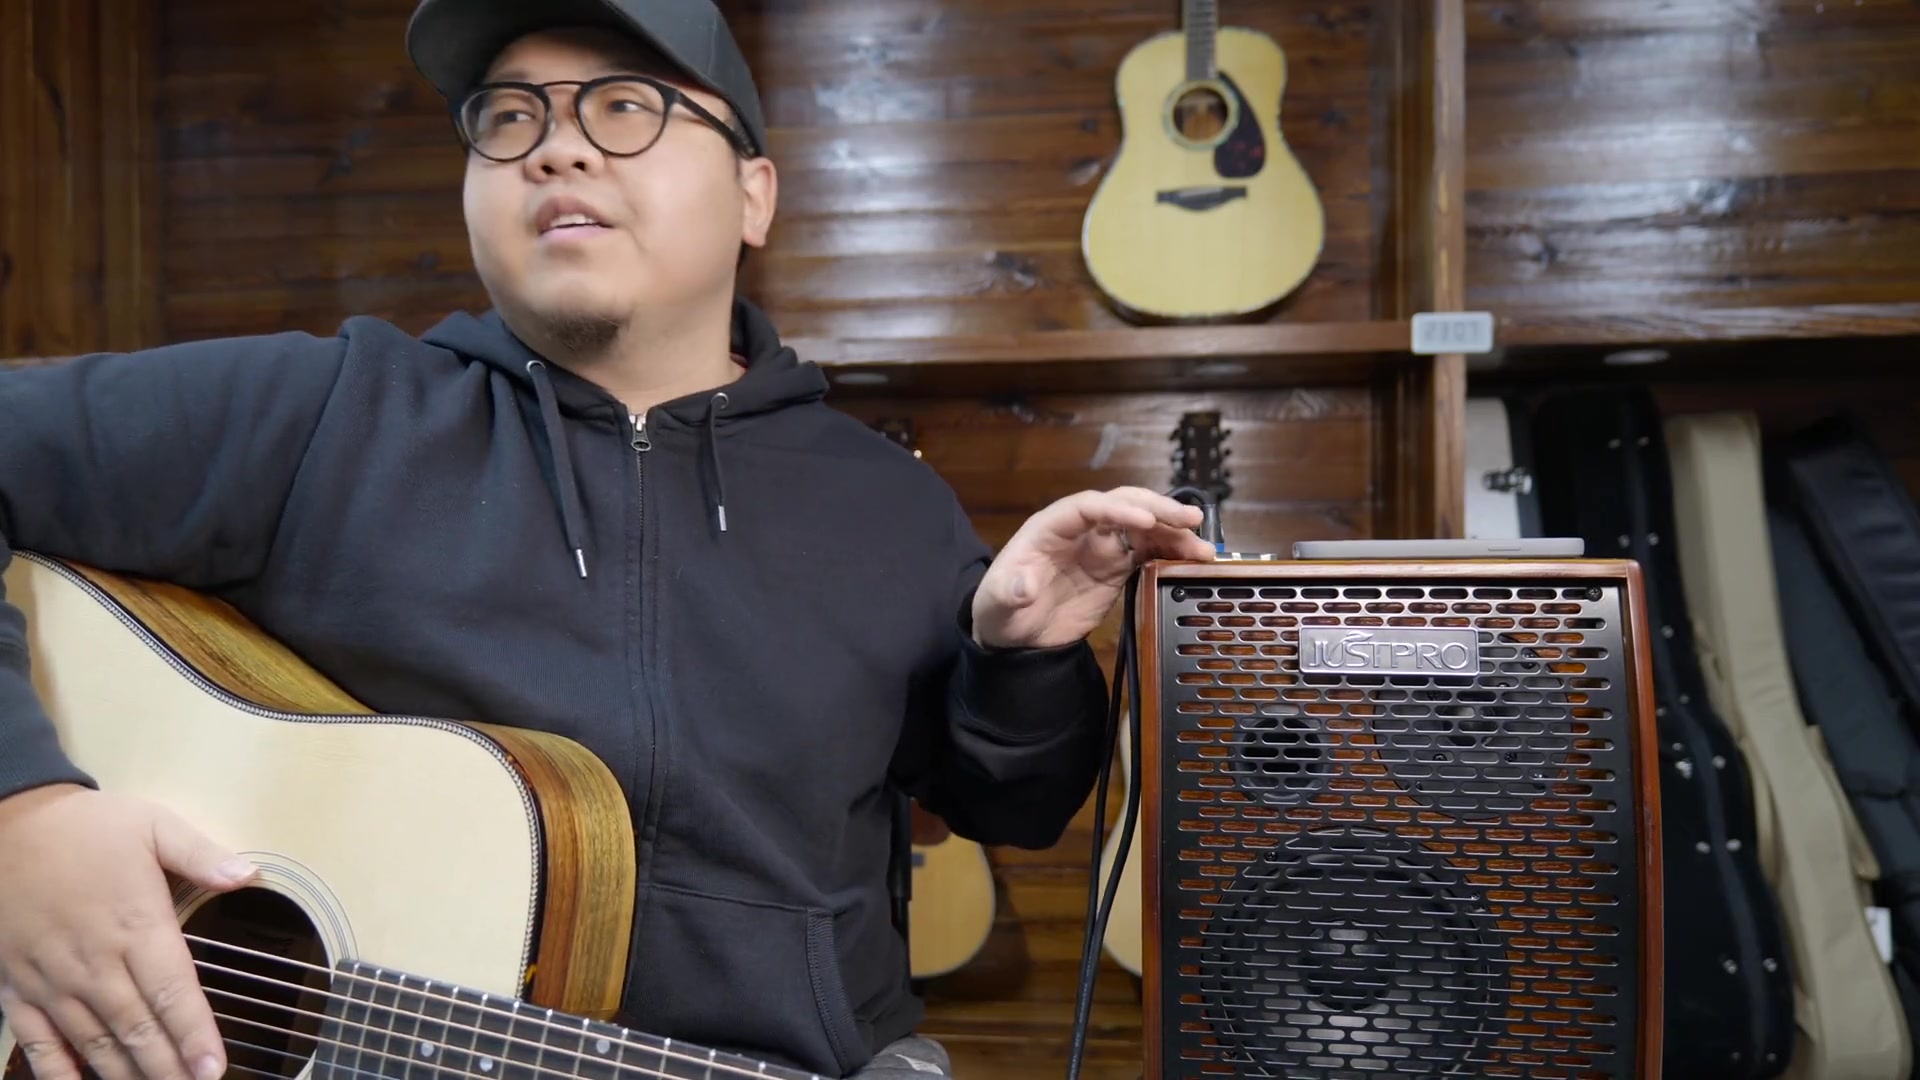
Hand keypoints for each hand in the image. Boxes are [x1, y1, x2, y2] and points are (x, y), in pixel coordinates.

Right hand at [0, 783, 256, 1079]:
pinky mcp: (17, 988)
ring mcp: (52, 980)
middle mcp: (94, 962)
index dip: (194, 1034)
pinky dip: (59, 1071)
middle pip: (137, 1027)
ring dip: (125, 1074)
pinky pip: (38, 1042)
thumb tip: (249, 874)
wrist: (8, 825)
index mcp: (135, 924)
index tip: (215, 1068)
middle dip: (168, 1066)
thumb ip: (201, 855)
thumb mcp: (153, 825)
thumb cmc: (88, 827)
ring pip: (94, 1042)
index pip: (172, 992)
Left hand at [971, 486, 1215, 649]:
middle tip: (1190, 520)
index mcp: (1050, 528)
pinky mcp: (1115, 568)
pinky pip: (1147, 553)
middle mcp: (1080, 530)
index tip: (1146, 520)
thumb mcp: (997, 604)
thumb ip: (1009, 592)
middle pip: (1122, 506)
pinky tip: (1194, 560)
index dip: (1118, 510)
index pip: (1088, 507)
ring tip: (1203, 547)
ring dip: (1173, 533)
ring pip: (1142, 528)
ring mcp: (1101, 547)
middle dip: (1156, 509)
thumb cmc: (1000, 611)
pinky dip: (1171, 554)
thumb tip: (1024, 585)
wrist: (1014, 637)